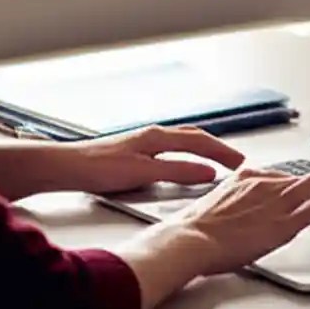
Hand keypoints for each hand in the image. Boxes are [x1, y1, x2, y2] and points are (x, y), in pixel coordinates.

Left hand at [74, 125, 246, 194]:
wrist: (67, 167)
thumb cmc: (98, 168)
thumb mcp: (144, 173)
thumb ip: (178, 172)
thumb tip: (207, 172)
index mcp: (158, 137)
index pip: (201, 142)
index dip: (224, 153)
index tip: (241, 164)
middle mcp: (153, 135)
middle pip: (195, 137)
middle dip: (218, 148)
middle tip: (237, 162)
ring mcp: (144, 143)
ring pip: (183, 142)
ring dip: (204, 151)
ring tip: (218, 163)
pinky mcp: (135, 152)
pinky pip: (171, 150)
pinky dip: (187, 156)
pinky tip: (185, 166)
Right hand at [111, 167, 309, 308]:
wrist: (192, 239)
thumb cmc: (195, 228)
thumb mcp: (214, 206)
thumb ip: (231, 203)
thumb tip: (232, 212)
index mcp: (246, 175)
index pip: (279, 173)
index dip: (292, 183)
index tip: (296, 189)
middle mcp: (265, 181)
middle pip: (300, 176)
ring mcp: (277, 199)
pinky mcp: (286, 220)